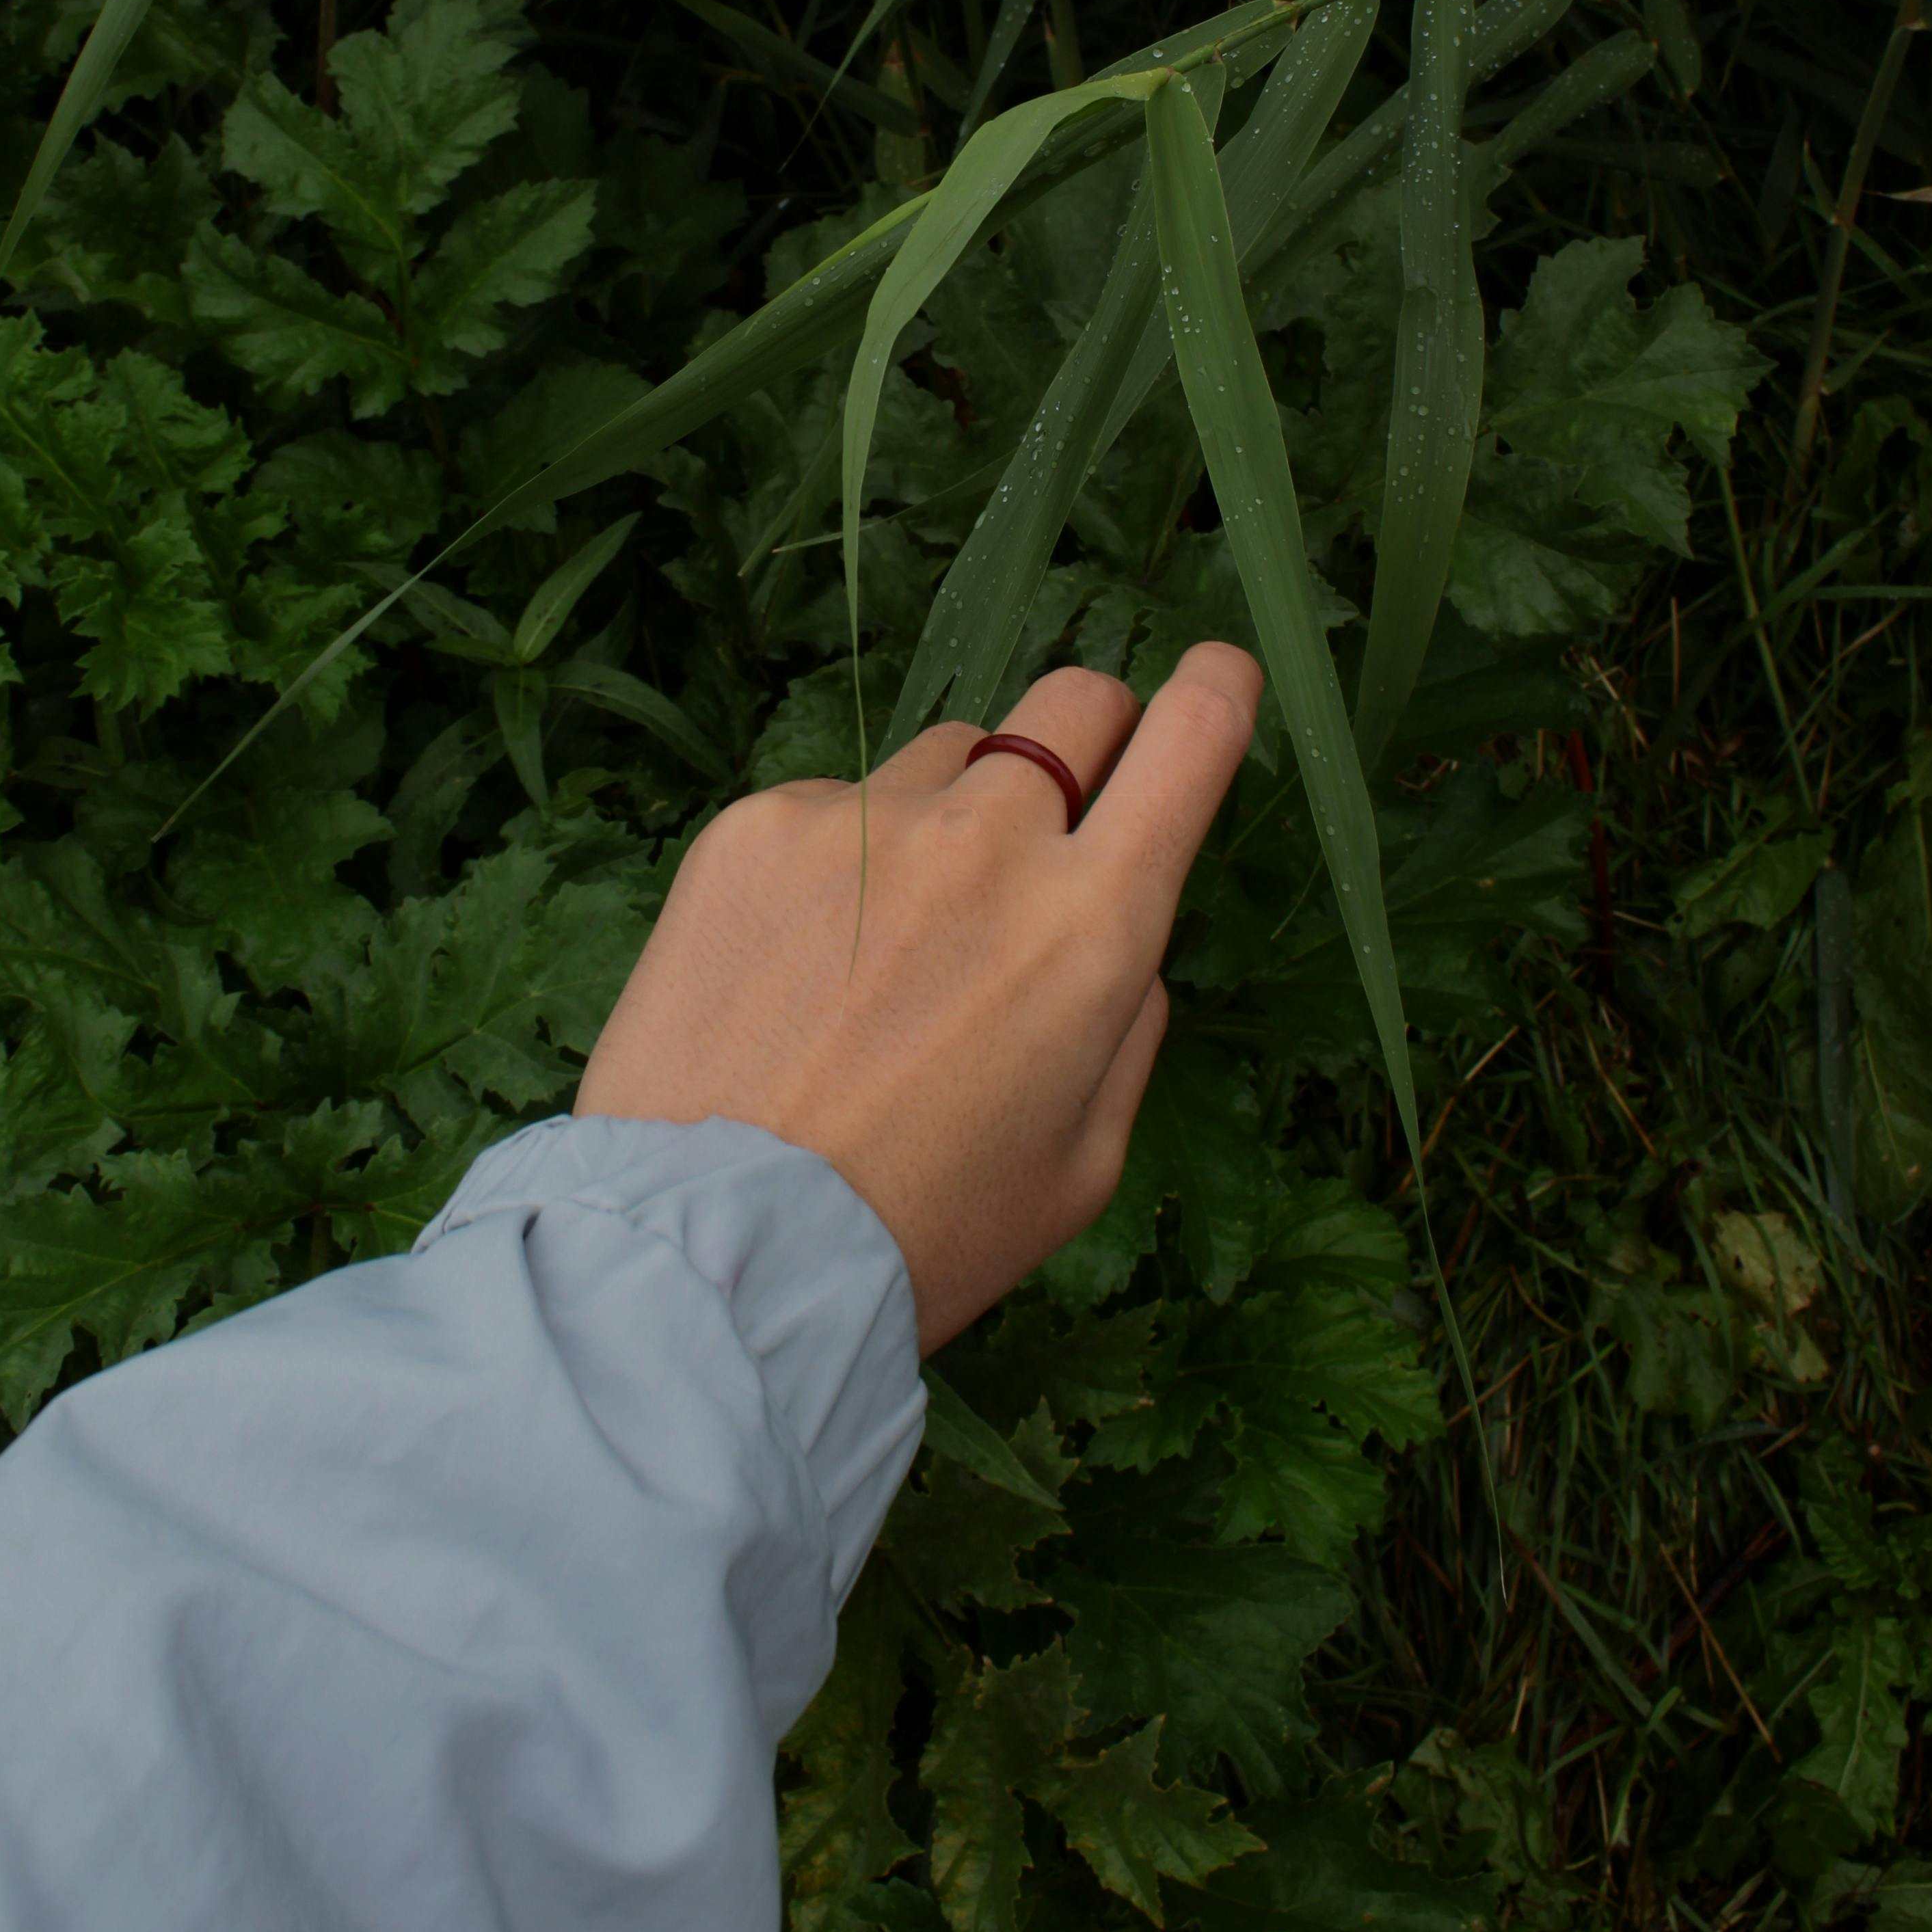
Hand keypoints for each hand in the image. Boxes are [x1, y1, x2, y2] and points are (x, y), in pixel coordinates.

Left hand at [574, 647, 1262, 1350]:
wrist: (715, 1250)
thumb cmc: (921, 1232)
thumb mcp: (1084, 1164)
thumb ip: (1129, 1026)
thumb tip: (1120, 941)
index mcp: (1095, 923)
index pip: (1192, 736)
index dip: (1216, 691)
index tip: (1212, 681)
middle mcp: (988, 840)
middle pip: (1073, 701)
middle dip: (1089, 740)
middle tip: (1051, 829)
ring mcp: (863, 820)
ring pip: (950, 755)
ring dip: (954, 815)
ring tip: (893, 949)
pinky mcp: (757, 826)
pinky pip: (835, 806)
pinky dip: (841, 863)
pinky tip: (798, 969)